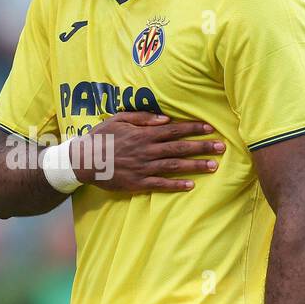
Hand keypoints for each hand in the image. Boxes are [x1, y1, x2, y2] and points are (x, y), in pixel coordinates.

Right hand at [71, 112, 224, 192]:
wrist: (83, 161)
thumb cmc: (101, 137)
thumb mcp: (118, 119)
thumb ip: (142, 117)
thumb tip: (165, 119)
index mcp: (143, 134)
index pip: (174, 130)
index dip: (193, 129)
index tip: (210, 129)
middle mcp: (146, 150)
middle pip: (179, 147)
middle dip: (202, 147)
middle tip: (221, 147)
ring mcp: (143, 168)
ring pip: (174, 166)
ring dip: (195, 166)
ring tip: (213, 166)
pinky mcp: (137, 183)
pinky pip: (160, 184)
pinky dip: (176, 185)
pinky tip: (191, 186)